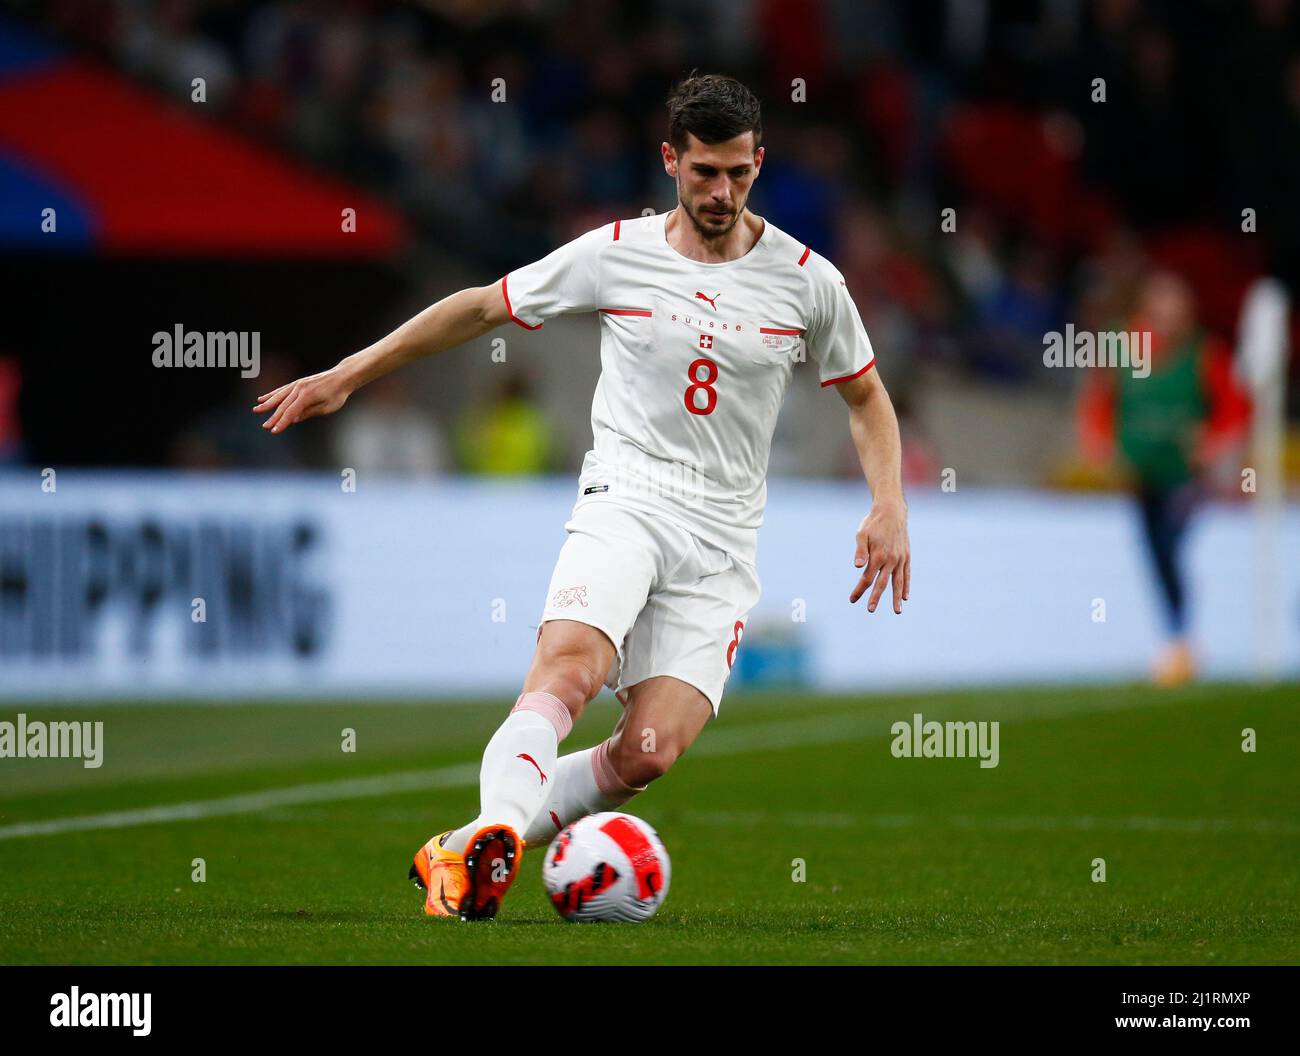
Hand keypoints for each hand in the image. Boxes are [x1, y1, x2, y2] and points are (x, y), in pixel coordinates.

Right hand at [253, 367, 351, 432]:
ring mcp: (297, 384)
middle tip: (265, 427)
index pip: (291, 412)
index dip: (282, 423)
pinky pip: (282, 389)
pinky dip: (272, 394)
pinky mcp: (298, 383)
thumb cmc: (338, 394)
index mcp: (307, 396)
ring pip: (279, 396)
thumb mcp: (327, 407)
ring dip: (267, 404)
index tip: (274, 431)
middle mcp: (299, 389)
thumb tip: (294, 419)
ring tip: (256, 410)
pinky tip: (263, 398)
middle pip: (283, 405)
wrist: (342, 377)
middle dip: (273, 417)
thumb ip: (309, 413)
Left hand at [849, 499, 909, 613]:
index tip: (852, 599)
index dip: (859, 590)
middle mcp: (891, 560)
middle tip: (870, 610)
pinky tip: (905, 596)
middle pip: (882, 583)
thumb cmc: (873, 523)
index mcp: (878, 555)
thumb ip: (860, 551)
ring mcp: (900, 559)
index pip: (867, 578)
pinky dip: (906, 586)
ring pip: (898, 582)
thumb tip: (857, 567)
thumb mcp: (861, 534)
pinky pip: (907, 574)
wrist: (892, 511)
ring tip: (897, 611)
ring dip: (896, 597)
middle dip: (876, 597)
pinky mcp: (906, 556)